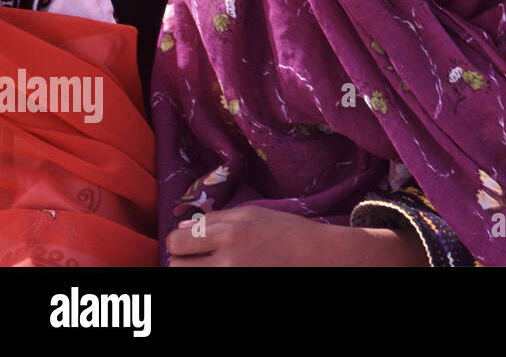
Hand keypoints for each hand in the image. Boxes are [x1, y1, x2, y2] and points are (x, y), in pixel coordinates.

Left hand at [165, 205, 426, 265]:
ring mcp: (234, 280)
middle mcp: (228, 261)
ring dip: (196, 273)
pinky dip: (211, 281)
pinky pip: (207, 291)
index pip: (176, 241)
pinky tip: (227, 273)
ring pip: (189, 280)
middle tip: (203, 260)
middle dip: (185, 262)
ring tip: (214, 268)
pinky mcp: (241, 297)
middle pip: (176, 266)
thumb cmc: (290, 233)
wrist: (323, 258)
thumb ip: (216, 219)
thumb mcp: (255, 215)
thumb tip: (179, 227)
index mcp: (230, 234)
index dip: (180, 243)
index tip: (192, 245)